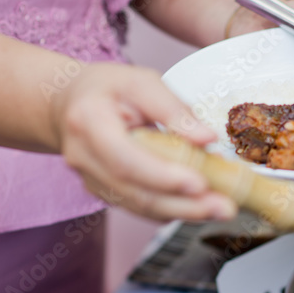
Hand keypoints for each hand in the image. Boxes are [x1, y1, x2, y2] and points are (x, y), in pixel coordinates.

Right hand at [51, 62, 238, 221]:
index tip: (200, 183)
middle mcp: (84, 157)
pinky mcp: (103, 191)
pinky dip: (171, 208)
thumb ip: (173, 108)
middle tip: (224, 208)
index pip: (125, 158)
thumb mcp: (141, 81)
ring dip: (182, 212)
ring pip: (138, 205)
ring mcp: (90, 179)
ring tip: (221, 210)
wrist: (69, 103)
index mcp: (89, 122)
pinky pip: (138, 206)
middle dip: (183, 204)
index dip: (162, 176)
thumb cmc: (107, 88)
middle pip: (134, 191)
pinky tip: (200, 207)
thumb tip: (206, 138)